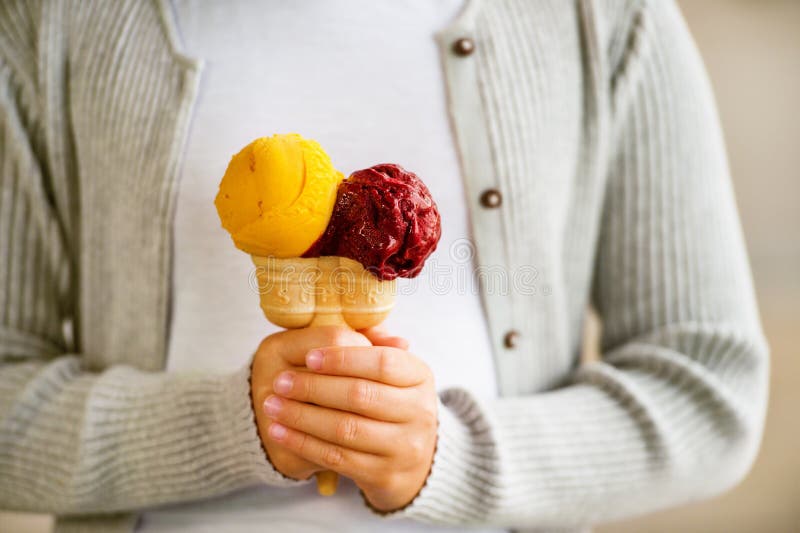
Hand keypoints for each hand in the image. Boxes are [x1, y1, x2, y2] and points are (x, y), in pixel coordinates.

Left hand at [263, 327, 437, 511]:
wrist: (415, 461)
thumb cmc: (393, 404)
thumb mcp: (394, 373)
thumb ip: (372, 345)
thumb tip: (359, 328)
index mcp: (420, 377)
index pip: (383, 362)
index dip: (344, 359)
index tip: (309, 357)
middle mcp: (420, 411)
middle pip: (361, 395)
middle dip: (313, 387)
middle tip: (279, 382)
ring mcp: (404, 446)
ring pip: (345, 429)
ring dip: (302, 417)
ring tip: (273, 406)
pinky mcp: (385, 474)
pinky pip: (337, 458)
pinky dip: (303, 443)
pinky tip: (280, 432)